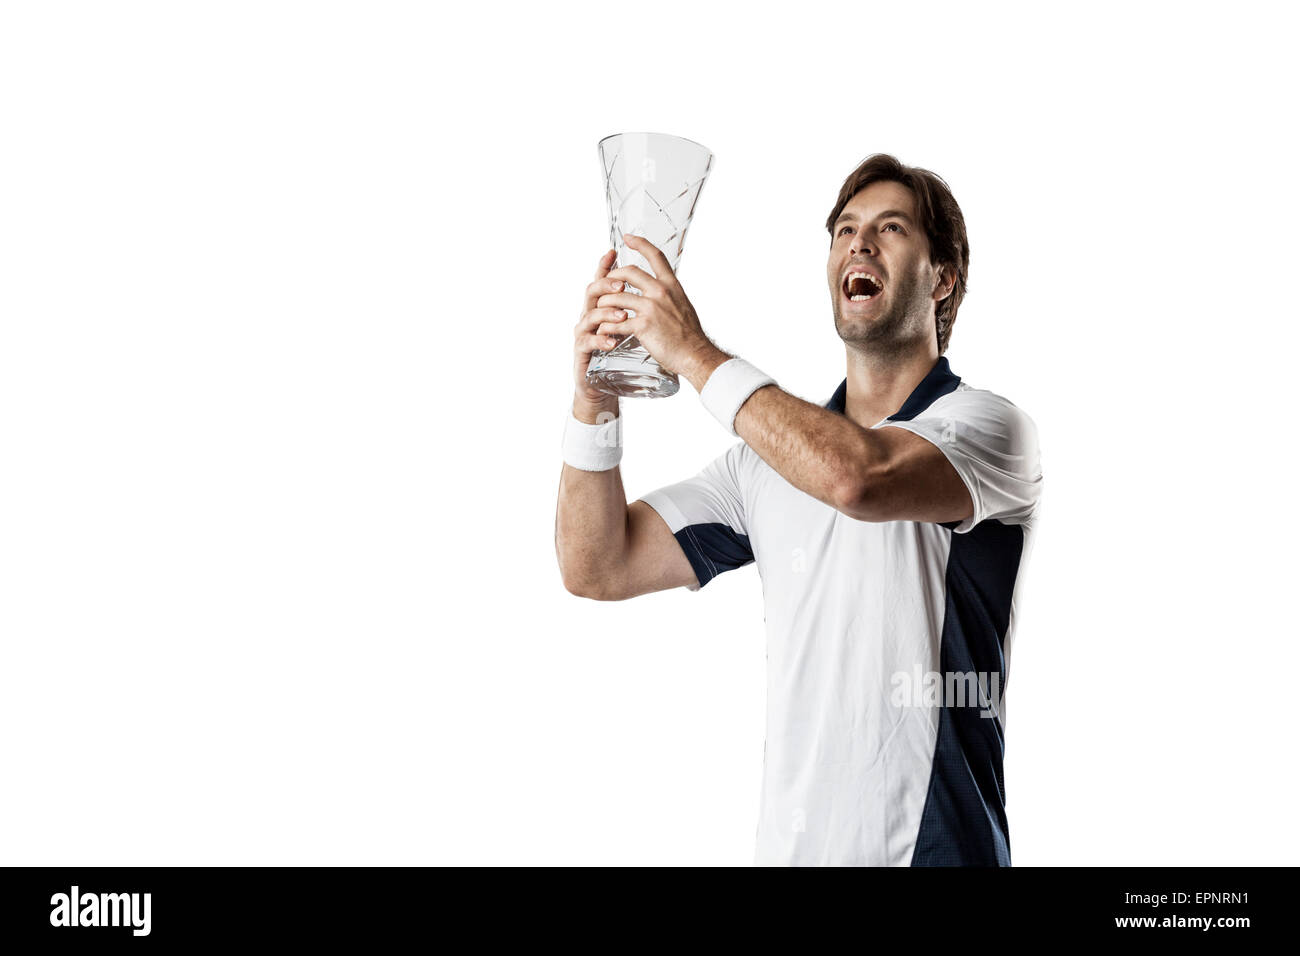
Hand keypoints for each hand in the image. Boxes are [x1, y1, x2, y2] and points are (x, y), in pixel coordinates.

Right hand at [572, 249, 624, 419]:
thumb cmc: (617, 354)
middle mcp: (590, 315)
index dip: (605, 265)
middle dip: (607, 285)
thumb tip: (656, 289)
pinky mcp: (582, 351)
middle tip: (622, 285)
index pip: (602, 281)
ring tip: (623, 315)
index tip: (613, 251)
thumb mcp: (630, 327)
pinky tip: (612, 341)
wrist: (600, 385)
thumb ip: (636, 308)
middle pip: (592, 291)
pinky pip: (587, 341)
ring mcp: (584, 332)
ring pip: (590, 315)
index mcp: (602, 307)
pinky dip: (600, 340)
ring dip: (607, 313)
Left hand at [593, 235, 719, 381]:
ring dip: (603, 304)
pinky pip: (616, 321)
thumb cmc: (690, 335)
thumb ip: (669, 295)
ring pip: (616, 297)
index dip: (640, 243)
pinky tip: (604, 330)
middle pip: (629, 272)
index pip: (656, 256)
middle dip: (611, 276)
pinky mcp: (643, 325)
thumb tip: (662, 291)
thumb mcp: (683, 305)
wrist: (695, 354)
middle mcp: (661, 292)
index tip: (628, 237)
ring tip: (599, 311)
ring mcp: (651, 308)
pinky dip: (606, 326)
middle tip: (603, 283)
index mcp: (671, 285)